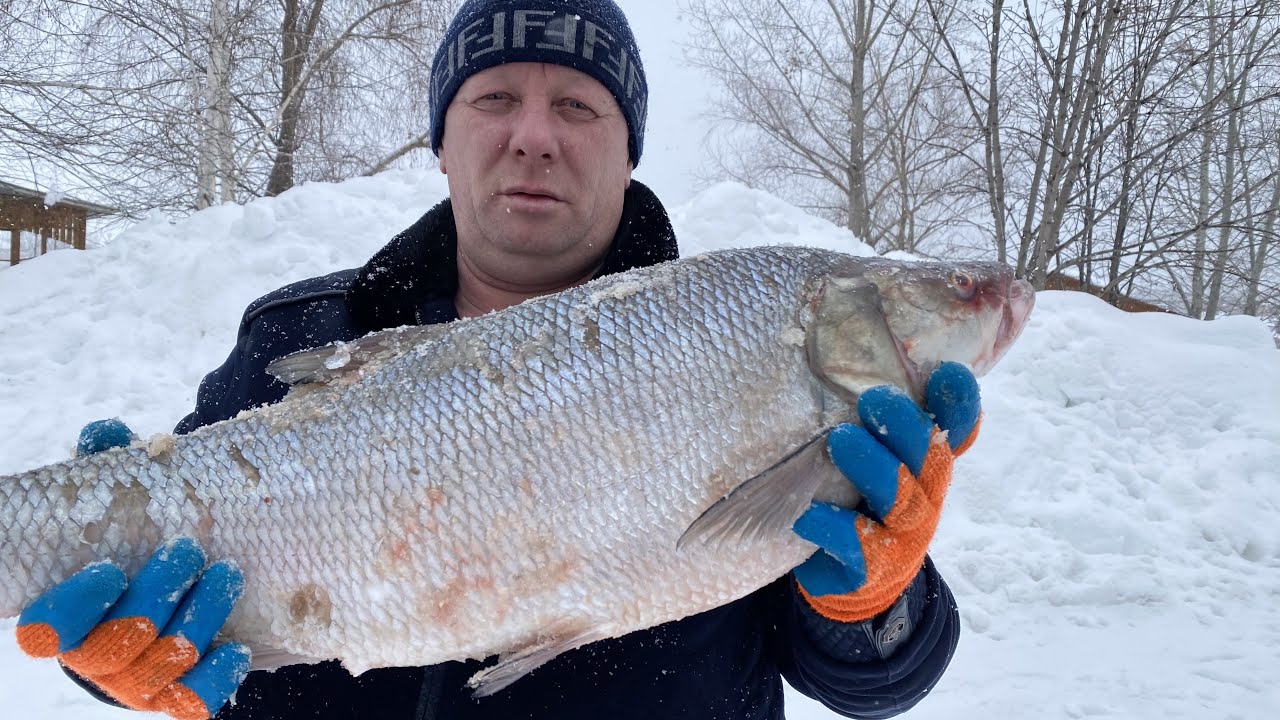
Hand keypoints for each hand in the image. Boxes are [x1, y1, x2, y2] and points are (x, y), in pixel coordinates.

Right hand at [18, 418, 249, 719]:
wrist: (176, 597)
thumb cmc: (139, 546)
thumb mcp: (123, 508)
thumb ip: (110, 473)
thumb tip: (105, 432)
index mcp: (67, 617)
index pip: (48, 630)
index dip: (75, 605)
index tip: (111, 566)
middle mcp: (97, 658)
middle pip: (118, 645)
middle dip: (156, 594)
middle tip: (190, 549)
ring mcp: (138, 682)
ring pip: (163, 665)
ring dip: (197, 618)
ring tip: (228, 573)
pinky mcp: (179, 697)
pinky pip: (194, 702)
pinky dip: (216, 677)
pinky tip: (238, 649)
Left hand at [791, 362, 980, 621]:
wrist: (849, 581)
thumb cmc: (855, 500)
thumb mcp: (868, 457)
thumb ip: (868, 420)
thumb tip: (837, 348)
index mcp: (925, 464)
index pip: (956, 431)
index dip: (960, 405)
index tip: (948, 373)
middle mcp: (925, 496)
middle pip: (931, 459)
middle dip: (906, 427)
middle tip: (873, 398)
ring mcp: (903, 535)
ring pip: (902, 500)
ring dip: (875, 468)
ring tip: (840, 440)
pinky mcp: (873, 568)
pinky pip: (859, 546)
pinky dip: (832, 526)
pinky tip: (807, 513)